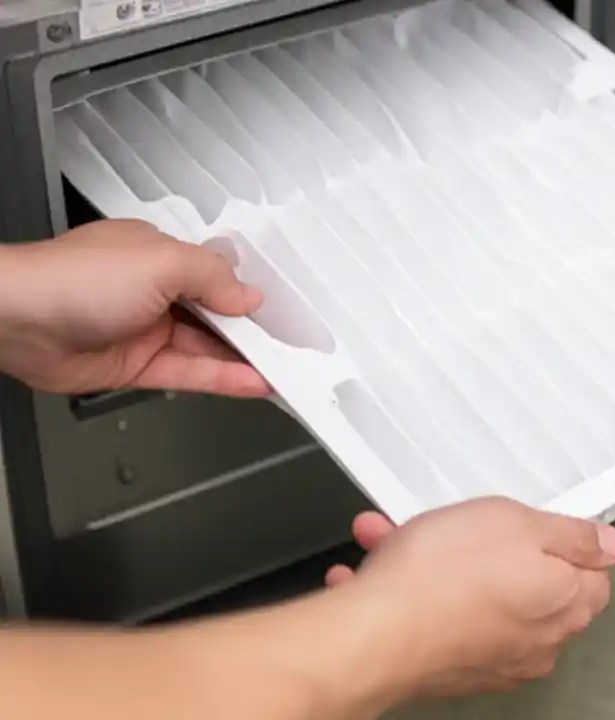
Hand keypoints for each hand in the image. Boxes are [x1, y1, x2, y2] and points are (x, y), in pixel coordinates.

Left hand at [0, 219, 268, 396]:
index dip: (248, 293)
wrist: (18, 320)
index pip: (216, 275)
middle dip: (253, 330)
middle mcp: (152, 292)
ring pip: (207, 348)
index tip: (282, 310)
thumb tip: (248, 296)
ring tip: (283, 369)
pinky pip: (189, 374)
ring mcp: (144, 332)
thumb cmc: (74, 278)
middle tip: (291, 345)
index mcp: (157, 255)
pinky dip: (223, 379)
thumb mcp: (162, 261)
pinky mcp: (137, 368)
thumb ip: (214, 278)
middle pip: (216, 315)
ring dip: (244, 359)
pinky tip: (253, 382)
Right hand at [324, 498, 614, 700]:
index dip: (563, 543)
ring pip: (470, 596)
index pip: (593, 576)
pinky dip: (409, 592)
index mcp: (565, 604)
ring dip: (433, 561)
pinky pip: (435, 618)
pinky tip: (375, 569)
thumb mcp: (521, 524)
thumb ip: (573, 536)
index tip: (530, 525)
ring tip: (395, 538)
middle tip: (452, 523)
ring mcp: (492, 659)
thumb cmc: (445, 575)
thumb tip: (611, 545)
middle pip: (528, 584)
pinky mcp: (448, 668)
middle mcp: (536, 642)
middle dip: (484, 547)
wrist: (375, 634)